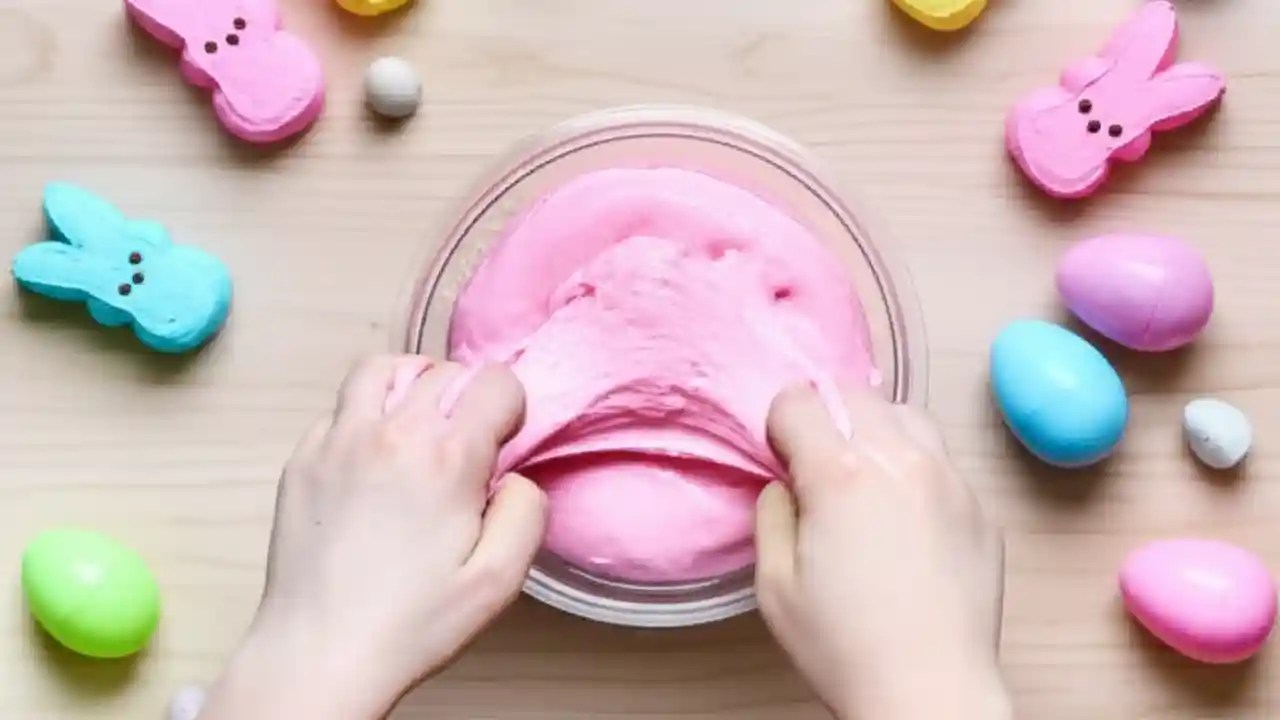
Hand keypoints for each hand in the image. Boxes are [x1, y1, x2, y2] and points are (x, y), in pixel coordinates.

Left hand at [201, 355, 546, 719]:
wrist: (319, 651)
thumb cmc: (413, 623)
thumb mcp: (498, 581)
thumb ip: (526, 513)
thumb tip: (516, 476)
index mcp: (447, 456)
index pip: (495, 381)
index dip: (509, 408)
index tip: (500, 446)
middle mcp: (390, 431)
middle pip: (443, 371)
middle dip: (465, 399)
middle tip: (462, 449)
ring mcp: (338, 440)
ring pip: (382, 369)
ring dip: (410, 386)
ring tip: (416, 428)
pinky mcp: (302, 458)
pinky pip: (340, 408)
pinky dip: (363, 417)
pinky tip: (370, 462)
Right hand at [756, 385, 1008, 719]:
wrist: (931, 691)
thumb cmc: (843, 646)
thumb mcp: (773, 584)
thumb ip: (772, 513)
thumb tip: (787, 483)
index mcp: (841, 474)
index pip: (799, 400)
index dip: (779, 425)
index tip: (782, 458)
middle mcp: (901, 460)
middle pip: (854, 393)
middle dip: (826, 417)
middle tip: (818, 467)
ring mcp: (949, 480)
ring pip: (906, 415)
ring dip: (876, 430)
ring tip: (866, 479)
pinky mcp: (979, 507)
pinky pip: (940, 459)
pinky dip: (914, 467)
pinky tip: (904, 517)